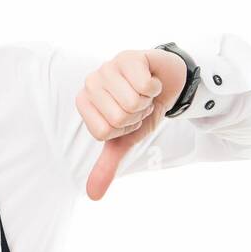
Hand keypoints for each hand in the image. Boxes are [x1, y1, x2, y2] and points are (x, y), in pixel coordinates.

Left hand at [76, 48, 186, 200]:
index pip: (104, 131)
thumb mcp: (125, 140)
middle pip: (117, 117)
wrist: (166, 83)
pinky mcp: (128, 56)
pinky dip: (155, 88)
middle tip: (138, 104)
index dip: (124, 129)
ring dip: (146, 101)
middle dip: (137, 115)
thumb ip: (107, 165)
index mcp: (84, 103)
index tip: (128, 119)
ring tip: (144, 93)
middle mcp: (90, 83)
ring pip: (131, 102)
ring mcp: (108, 67)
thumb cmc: (141, 110)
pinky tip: (150, 80)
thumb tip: (93, 195)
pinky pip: (143, 86)